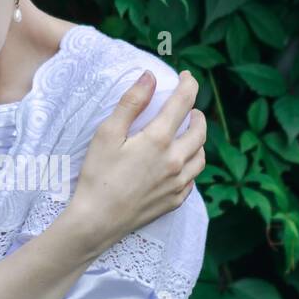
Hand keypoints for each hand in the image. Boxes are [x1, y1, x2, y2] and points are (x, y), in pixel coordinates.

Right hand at [69, 69, 205, 248]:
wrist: (97, 221)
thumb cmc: (97, 176)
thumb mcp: (107, 134)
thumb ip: (131, 103)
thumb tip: (150, 76)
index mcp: (159, 139)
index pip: (183, 102)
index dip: (188, 84)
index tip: (186, 76)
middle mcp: (176, 160)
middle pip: (200, 129)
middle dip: (196, 113)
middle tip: (188, 108)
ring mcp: (178, 183)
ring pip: (201, 156)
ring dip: (197, 141)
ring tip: (186, 135)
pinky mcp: (175, 201)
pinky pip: (193, 179)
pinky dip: (190, 166)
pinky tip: (178, 165)